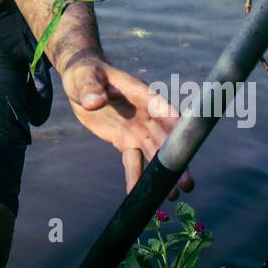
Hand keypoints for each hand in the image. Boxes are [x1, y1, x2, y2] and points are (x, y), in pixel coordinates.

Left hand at [61, 57, 195, 200]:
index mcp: (142, 95)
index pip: (165, 111)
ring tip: (172, 196)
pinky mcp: (124, 140)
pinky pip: (132, 160)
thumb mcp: (84, 76)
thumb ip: (91, 88)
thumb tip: (95, 102)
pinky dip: (135, 176)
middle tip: (186, 184)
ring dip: (162, 173)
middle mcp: (145, 114)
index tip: (189, 148)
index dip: (178, 129)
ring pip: (153, 153)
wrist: (79, 80)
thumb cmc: (85, 72)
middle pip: (165, 139)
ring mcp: (136, 129)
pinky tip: (136, 194)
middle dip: (175, 161)